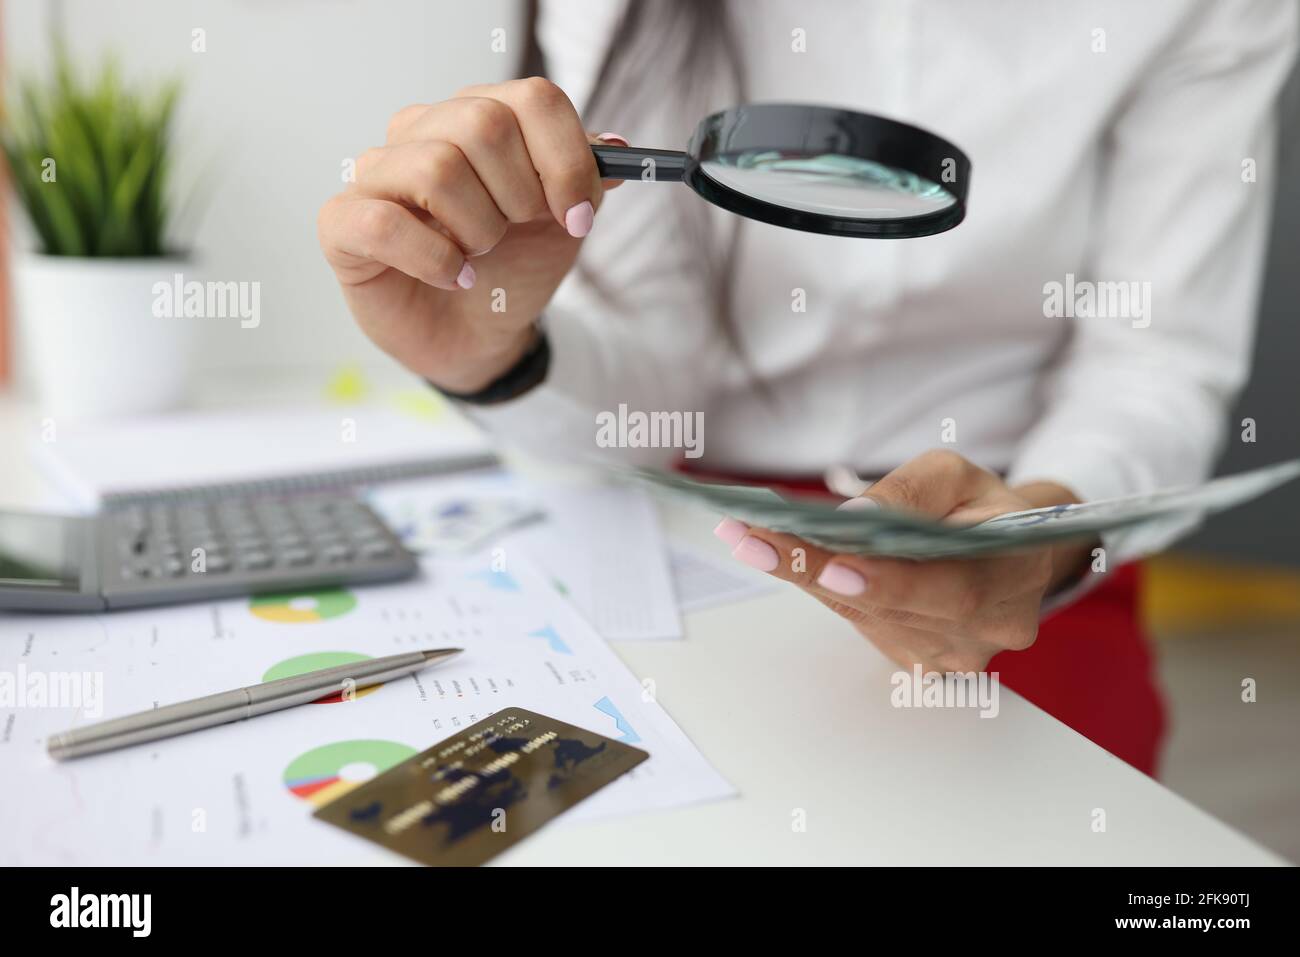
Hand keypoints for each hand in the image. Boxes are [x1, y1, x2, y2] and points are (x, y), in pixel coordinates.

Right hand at [318, 78, 624, 391]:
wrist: (479, 337)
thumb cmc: (511, 271)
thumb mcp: (563, 223)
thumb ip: (585, 178)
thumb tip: (614, 148)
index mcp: (476, 116)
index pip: (532, 99)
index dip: (566, 160)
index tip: (576, 216)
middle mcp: (421, 131)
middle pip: (483, 124)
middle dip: (520, 195)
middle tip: (517, 233)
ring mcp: (376, 175)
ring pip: (436, 168)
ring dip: (478, 229)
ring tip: (478, 255)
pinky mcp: (343, 224)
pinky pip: (387, 223)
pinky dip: (437, 259)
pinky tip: (454, 276)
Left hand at [714, 450, 1095, 673]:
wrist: (1010, 551)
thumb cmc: (983, 507)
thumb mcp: (958, 475)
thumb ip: (912, 491)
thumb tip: (854, 518)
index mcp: (1013, 578)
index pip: (950, 589)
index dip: (889, 583)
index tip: (834, 568)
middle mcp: (987, 629)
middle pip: (890, 607)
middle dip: (815, 569)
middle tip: (753, 540)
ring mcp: (952, 655)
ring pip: (864, 616)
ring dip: (802, 575)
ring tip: (746, 537)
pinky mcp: (919, 661)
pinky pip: (859, 622)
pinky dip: (818, 586)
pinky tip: (773, 555)